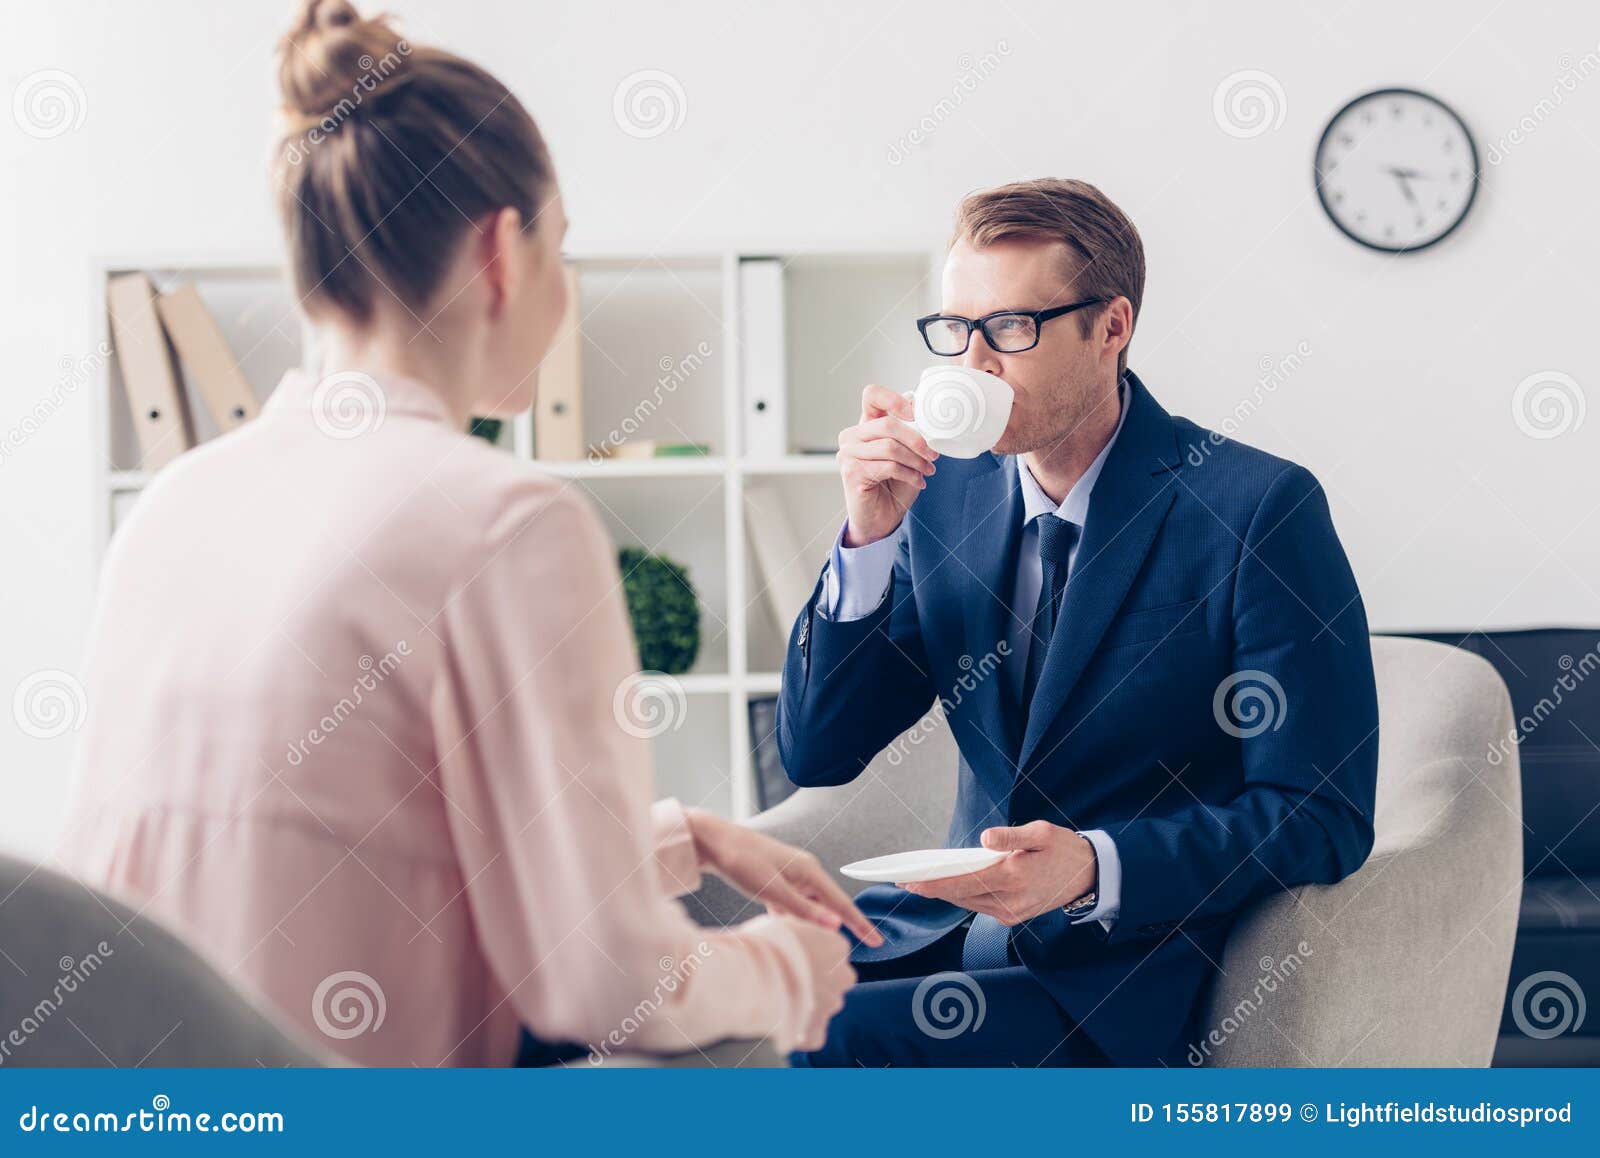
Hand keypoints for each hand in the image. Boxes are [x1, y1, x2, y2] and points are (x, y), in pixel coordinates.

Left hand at [686, 809, 883, 946]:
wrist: (712, 840)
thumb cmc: (741, 862)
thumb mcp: (772, 891)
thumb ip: (803, 909)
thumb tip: (835, 925)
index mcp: (809, 872)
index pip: (841, 904)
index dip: (860, 924)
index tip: (878, 941)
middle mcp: (804, 871)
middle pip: (828, 905)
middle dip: (839, 926)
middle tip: (852, 950)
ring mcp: (789, 874)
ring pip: (809, 904)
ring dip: (814, 922)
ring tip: (823, 946)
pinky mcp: (774, 878)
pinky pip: (792, 902)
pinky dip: (793, 916)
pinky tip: (790, 927)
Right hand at [762, 915, 855, 1051]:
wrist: (752, 978)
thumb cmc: (764, 944)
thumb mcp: (785, 922)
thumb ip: (802, 929)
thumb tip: (800, 929)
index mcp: (837, 946)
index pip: (834, 950)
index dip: (812, 954)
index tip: (792, 956)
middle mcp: (842, 977)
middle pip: (835, 980)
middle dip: (817, 982)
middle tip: (787, 980)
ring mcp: (831, 1006)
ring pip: (824, 1007)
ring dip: (807, 1006)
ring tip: (778, 1001)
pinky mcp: (817, 1032)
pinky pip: (812, 1034)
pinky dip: (799, 1032)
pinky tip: (779, 1022)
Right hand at [838, 384, 938, 546]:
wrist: (880, 519)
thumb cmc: (893, 485)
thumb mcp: (906, 454)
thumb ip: (911, 434)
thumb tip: (929, 415)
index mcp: (866, 425)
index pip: (872, 395)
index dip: (895, 400)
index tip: (916, 414)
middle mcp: (852, 436)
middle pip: (887, 424)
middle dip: (917, 440)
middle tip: (933, 454)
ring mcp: (848, 454)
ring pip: (890, 447)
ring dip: (916, 460)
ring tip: (927, 470)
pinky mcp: (852, 473)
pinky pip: (888, 466)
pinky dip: (909, 474)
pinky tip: (918, 482)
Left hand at [898, 821, 1097, 925]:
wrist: (1091, 876)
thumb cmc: (1064, 849)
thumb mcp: (1041, 833)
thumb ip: (1011, 836)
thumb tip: (985, 838)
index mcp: (1013, 877)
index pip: (963, 882)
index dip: (933, 884)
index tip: (910, 882)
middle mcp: (1009, 901)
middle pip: (960, 896)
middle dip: (932, 889)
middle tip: (905, 880)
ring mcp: (1011, 913)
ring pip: (968, 903)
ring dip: (945, 894)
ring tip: (921, 883)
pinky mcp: (1013, 917)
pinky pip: (980, 907)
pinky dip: (963, 897)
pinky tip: (950, 887)